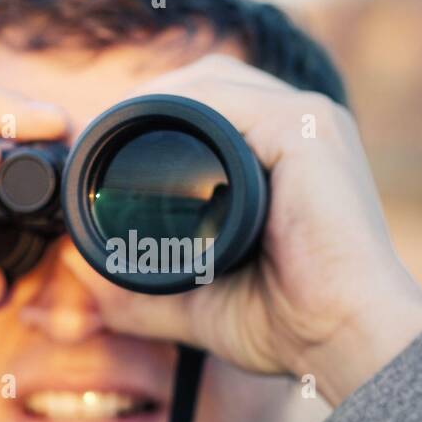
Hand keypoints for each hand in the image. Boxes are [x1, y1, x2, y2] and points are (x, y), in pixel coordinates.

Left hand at [60, 54, 421, 404]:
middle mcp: (303, 129)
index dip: (153, 118)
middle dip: (148, 99)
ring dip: (155, 96)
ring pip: (213, 82)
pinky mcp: (308, 130)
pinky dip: (179, 105)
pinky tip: (143, 127)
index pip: (212, 109)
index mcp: (288, 158)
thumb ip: (139, 284)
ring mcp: (309, 122)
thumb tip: (76, 267)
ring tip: (110, 129)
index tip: (102, 150)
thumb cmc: (289, 325)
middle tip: (99, 136)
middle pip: (209, 83)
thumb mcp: (198, 299)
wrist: (345, 339)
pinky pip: (229, 99)